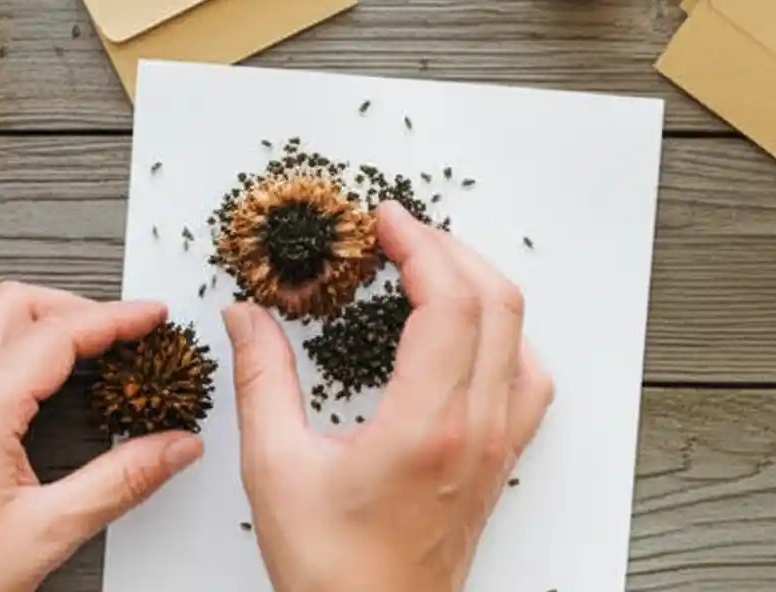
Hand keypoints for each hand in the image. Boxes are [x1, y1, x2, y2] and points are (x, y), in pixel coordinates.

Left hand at [0, 283, 203, 591]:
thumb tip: (176, 447)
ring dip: (29, 310)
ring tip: (75, 336)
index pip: (57, 333)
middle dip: (75, 306)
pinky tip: (24, 364)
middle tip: (122, 331)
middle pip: (13, 302)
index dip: (115, 318)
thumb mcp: (48, 532)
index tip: (152, 317)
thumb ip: (122, 480)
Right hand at [224, 202, 552, 591]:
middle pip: (496, 303)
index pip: (448, 301)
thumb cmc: (331, 569)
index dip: (418, 244)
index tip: (384, 219)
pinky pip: (528, 380)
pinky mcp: (498, 460)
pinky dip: (507, 336)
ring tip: (432, 267)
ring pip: (520, 336)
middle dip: (449, 249)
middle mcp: (476, 429)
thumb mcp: (275, 468)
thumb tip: (246, 316)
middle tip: (399, 233)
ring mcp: (496, 445)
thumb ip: (262, 381)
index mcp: (426, 424)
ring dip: (482, 286)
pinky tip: (471, 335)